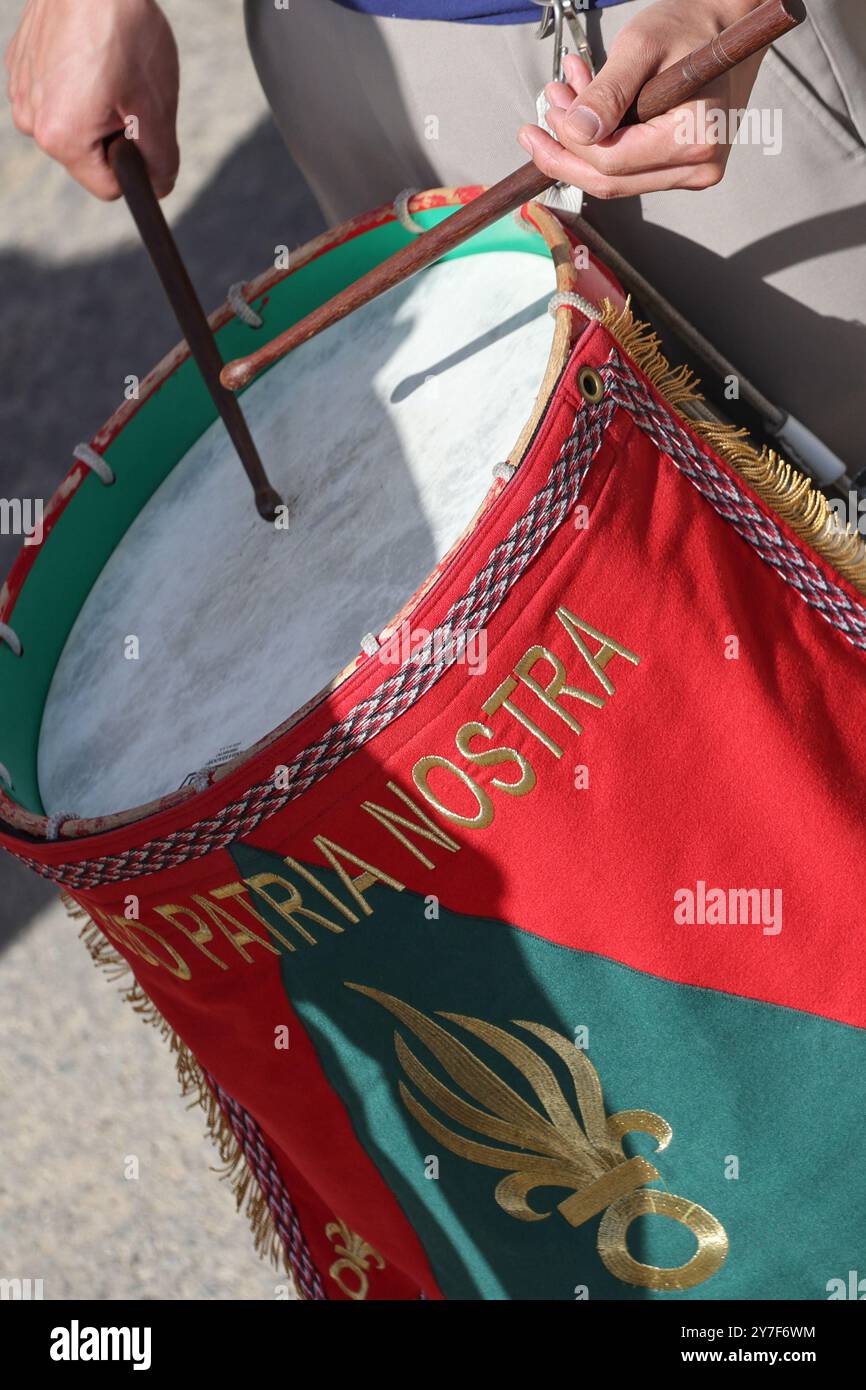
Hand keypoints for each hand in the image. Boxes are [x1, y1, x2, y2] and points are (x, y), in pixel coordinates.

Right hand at [5, 0, 178, 199]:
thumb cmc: (123, 29)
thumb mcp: (156, 106)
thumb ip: (159, 160)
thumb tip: (158, 186)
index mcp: (60, 137)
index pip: (108, 187)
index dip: (135, 164)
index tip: (143, 131)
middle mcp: (30, 120)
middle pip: (89, 156)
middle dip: (114, 133)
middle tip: (128, 90)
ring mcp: (20, 90)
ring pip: (74, 125)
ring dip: (97, 107)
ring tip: (109, 66)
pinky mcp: (19, 65)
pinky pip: (57, 94)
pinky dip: (77, 82)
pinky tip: (88, 51)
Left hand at [517, 0, 766, 198]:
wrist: (724, 25)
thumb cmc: (690, 25)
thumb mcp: (641, 46)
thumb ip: (608, 91)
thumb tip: (576, 132)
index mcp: (694, 138)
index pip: (612, 163)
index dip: (570, 143)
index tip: (548, 109)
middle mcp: (699, 167)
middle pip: (610, 182)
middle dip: (568, 150)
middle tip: (543, 114)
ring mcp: (692, 173)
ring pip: (615, 179)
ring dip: (581, 144)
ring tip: (564, 98)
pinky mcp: (682, 169)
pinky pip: (629, 169)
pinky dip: (602, 142)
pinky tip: (587, 110)